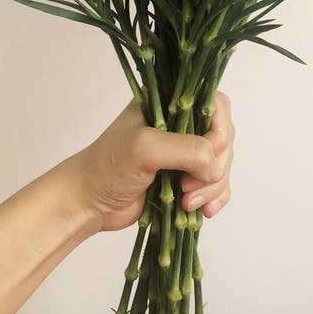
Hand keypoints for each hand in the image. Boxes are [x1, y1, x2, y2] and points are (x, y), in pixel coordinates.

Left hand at [73, 91, 234, 231]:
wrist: (89, 202)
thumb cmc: (109, 167)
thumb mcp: (146, 148)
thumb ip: (187, 150)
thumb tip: (216, 168)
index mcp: (169, 102)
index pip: (215, 105)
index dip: (218, 130)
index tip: (206, 155)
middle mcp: (181, 123)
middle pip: (223, 137)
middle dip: (213, 166)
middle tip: (187, 185)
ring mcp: (184, 152)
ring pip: (221, 164)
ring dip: (212, 186)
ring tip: (186, 202)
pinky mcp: (187, 178)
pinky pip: (217, 185)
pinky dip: (215, 197)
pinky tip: (203, 211)